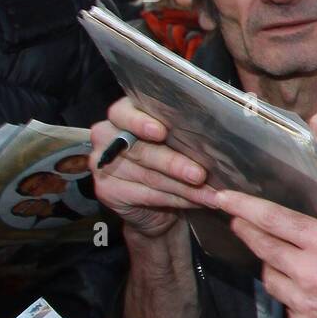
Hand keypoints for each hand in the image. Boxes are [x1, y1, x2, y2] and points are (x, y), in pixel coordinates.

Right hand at [89, 97, 217, 238]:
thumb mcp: (174, 142)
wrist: (155, 204)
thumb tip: (213, 141)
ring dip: (184, 187)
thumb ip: (181, 135)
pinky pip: (148, 195)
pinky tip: (199, 201)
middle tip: (200, 174)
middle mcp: (106, 136)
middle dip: (174, 163)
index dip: (140, 122)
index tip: (161, 132)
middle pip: (141, 150)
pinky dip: (178, 199)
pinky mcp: (107, 190)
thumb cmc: (169, 161)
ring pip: (149, 176)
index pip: (123, 112)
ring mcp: (103, 164)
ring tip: (210, 193)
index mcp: (122, 115)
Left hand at [217, 181, 316, 317]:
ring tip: (275, 255)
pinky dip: (289, 294)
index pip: (276, 220)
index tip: (227, 197)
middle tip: (234, 218)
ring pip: (268, 276)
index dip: (246, 207)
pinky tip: (303, 291)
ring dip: (268, 263)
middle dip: (243, 229)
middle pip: (262, 246)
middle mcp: (307, 272)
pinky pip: (285, 303)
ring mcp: (301, 301)